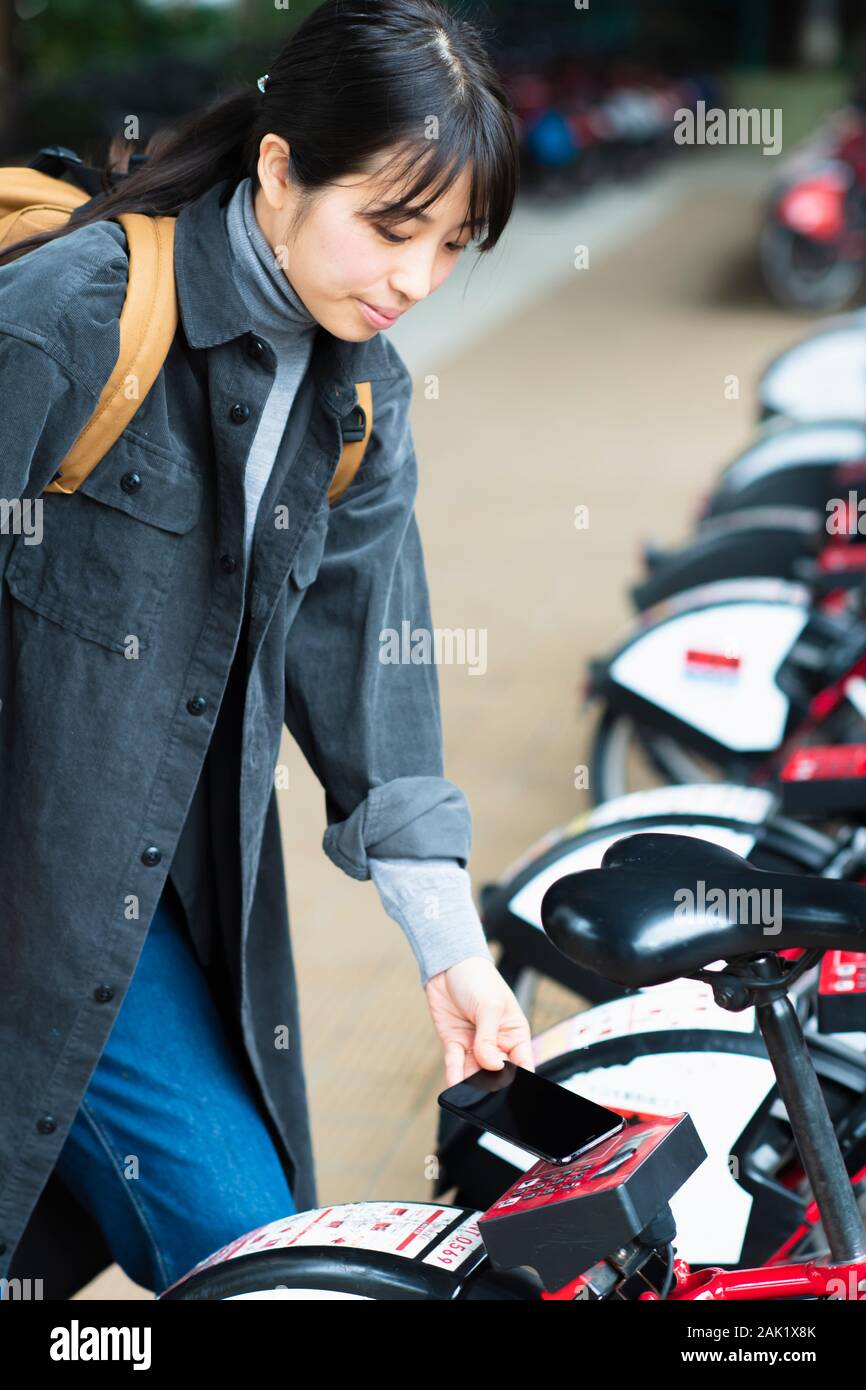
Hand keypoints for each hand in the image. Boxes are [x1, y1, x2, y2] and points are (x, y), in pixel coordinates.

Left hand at [424, 955, 535, 1086]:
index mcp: (514, 1033)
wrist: (448, 965)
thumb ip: (489, 1038)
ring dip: (472, 1084)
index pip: (522, 1064)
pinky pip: (455, 1064)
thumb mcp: (489, 1006)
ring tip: (469, 1092)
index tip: (512, 1090)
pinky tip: (455, 1085)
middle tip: (487, 1092)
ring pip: (474, 1072)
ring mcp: (474, 1044)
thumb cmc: (478, 978)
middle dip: (493, 1084)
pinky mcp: (454, 1043)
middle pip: (497, 1073)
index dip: (519, 1080)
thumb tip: (493, 1066)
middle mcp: (496, 1043)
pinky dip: (455, 1076)